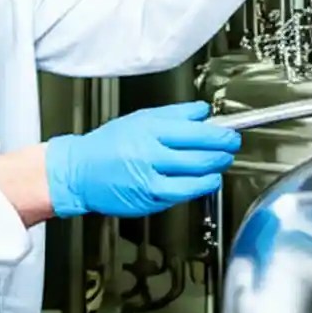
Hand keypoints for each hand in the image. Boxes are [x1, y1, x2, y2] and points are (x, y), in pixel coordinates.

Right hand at [45, 101, 240, 217]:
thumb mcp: (140, 118)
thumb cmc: (107, 145)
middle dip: (223, 153)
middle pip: (201, 157)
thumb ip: (175, 115)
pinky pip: (182, 195)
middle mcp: (151, 156)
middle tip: (230, 149)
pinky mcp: (150, 201)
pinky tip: (202, 181)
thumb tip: (203, 111)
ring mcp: (151, 181)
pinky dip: (197, 188)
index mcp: (149, 131)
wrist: (80, 172)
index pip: (197, 132)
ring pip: (196, 180)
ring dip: (214, 173)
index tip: (231, 134)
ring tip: (219, 165)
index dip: (220, 135)